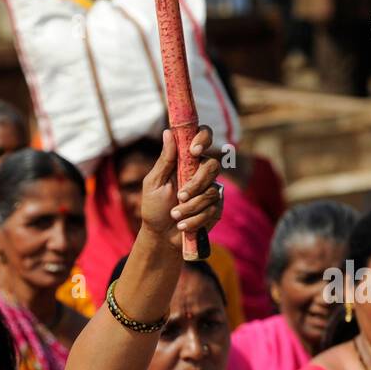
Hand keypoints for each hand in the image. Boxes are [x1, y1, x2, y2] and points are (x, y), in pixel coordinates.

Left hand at [138, 126, 222, 248]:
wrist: (160, 236)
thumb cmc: (154, 208)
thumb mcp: (154, 183)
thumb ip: (165, 160)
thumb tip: (168, 133)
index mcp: (187, 161)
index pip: (203, 138)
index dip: (203, 139)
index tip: (193, 151)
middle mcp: (202, 172)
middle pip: (212, 166)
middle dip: (196, 183)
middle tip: (180, 196)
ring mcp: (211, 190)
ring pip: (211, 191)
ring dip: (190, 207)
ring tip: (174, 215)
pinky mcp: (216, 208)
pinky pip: (212, 209)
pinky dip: (194, 219)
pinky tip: (182, 225)